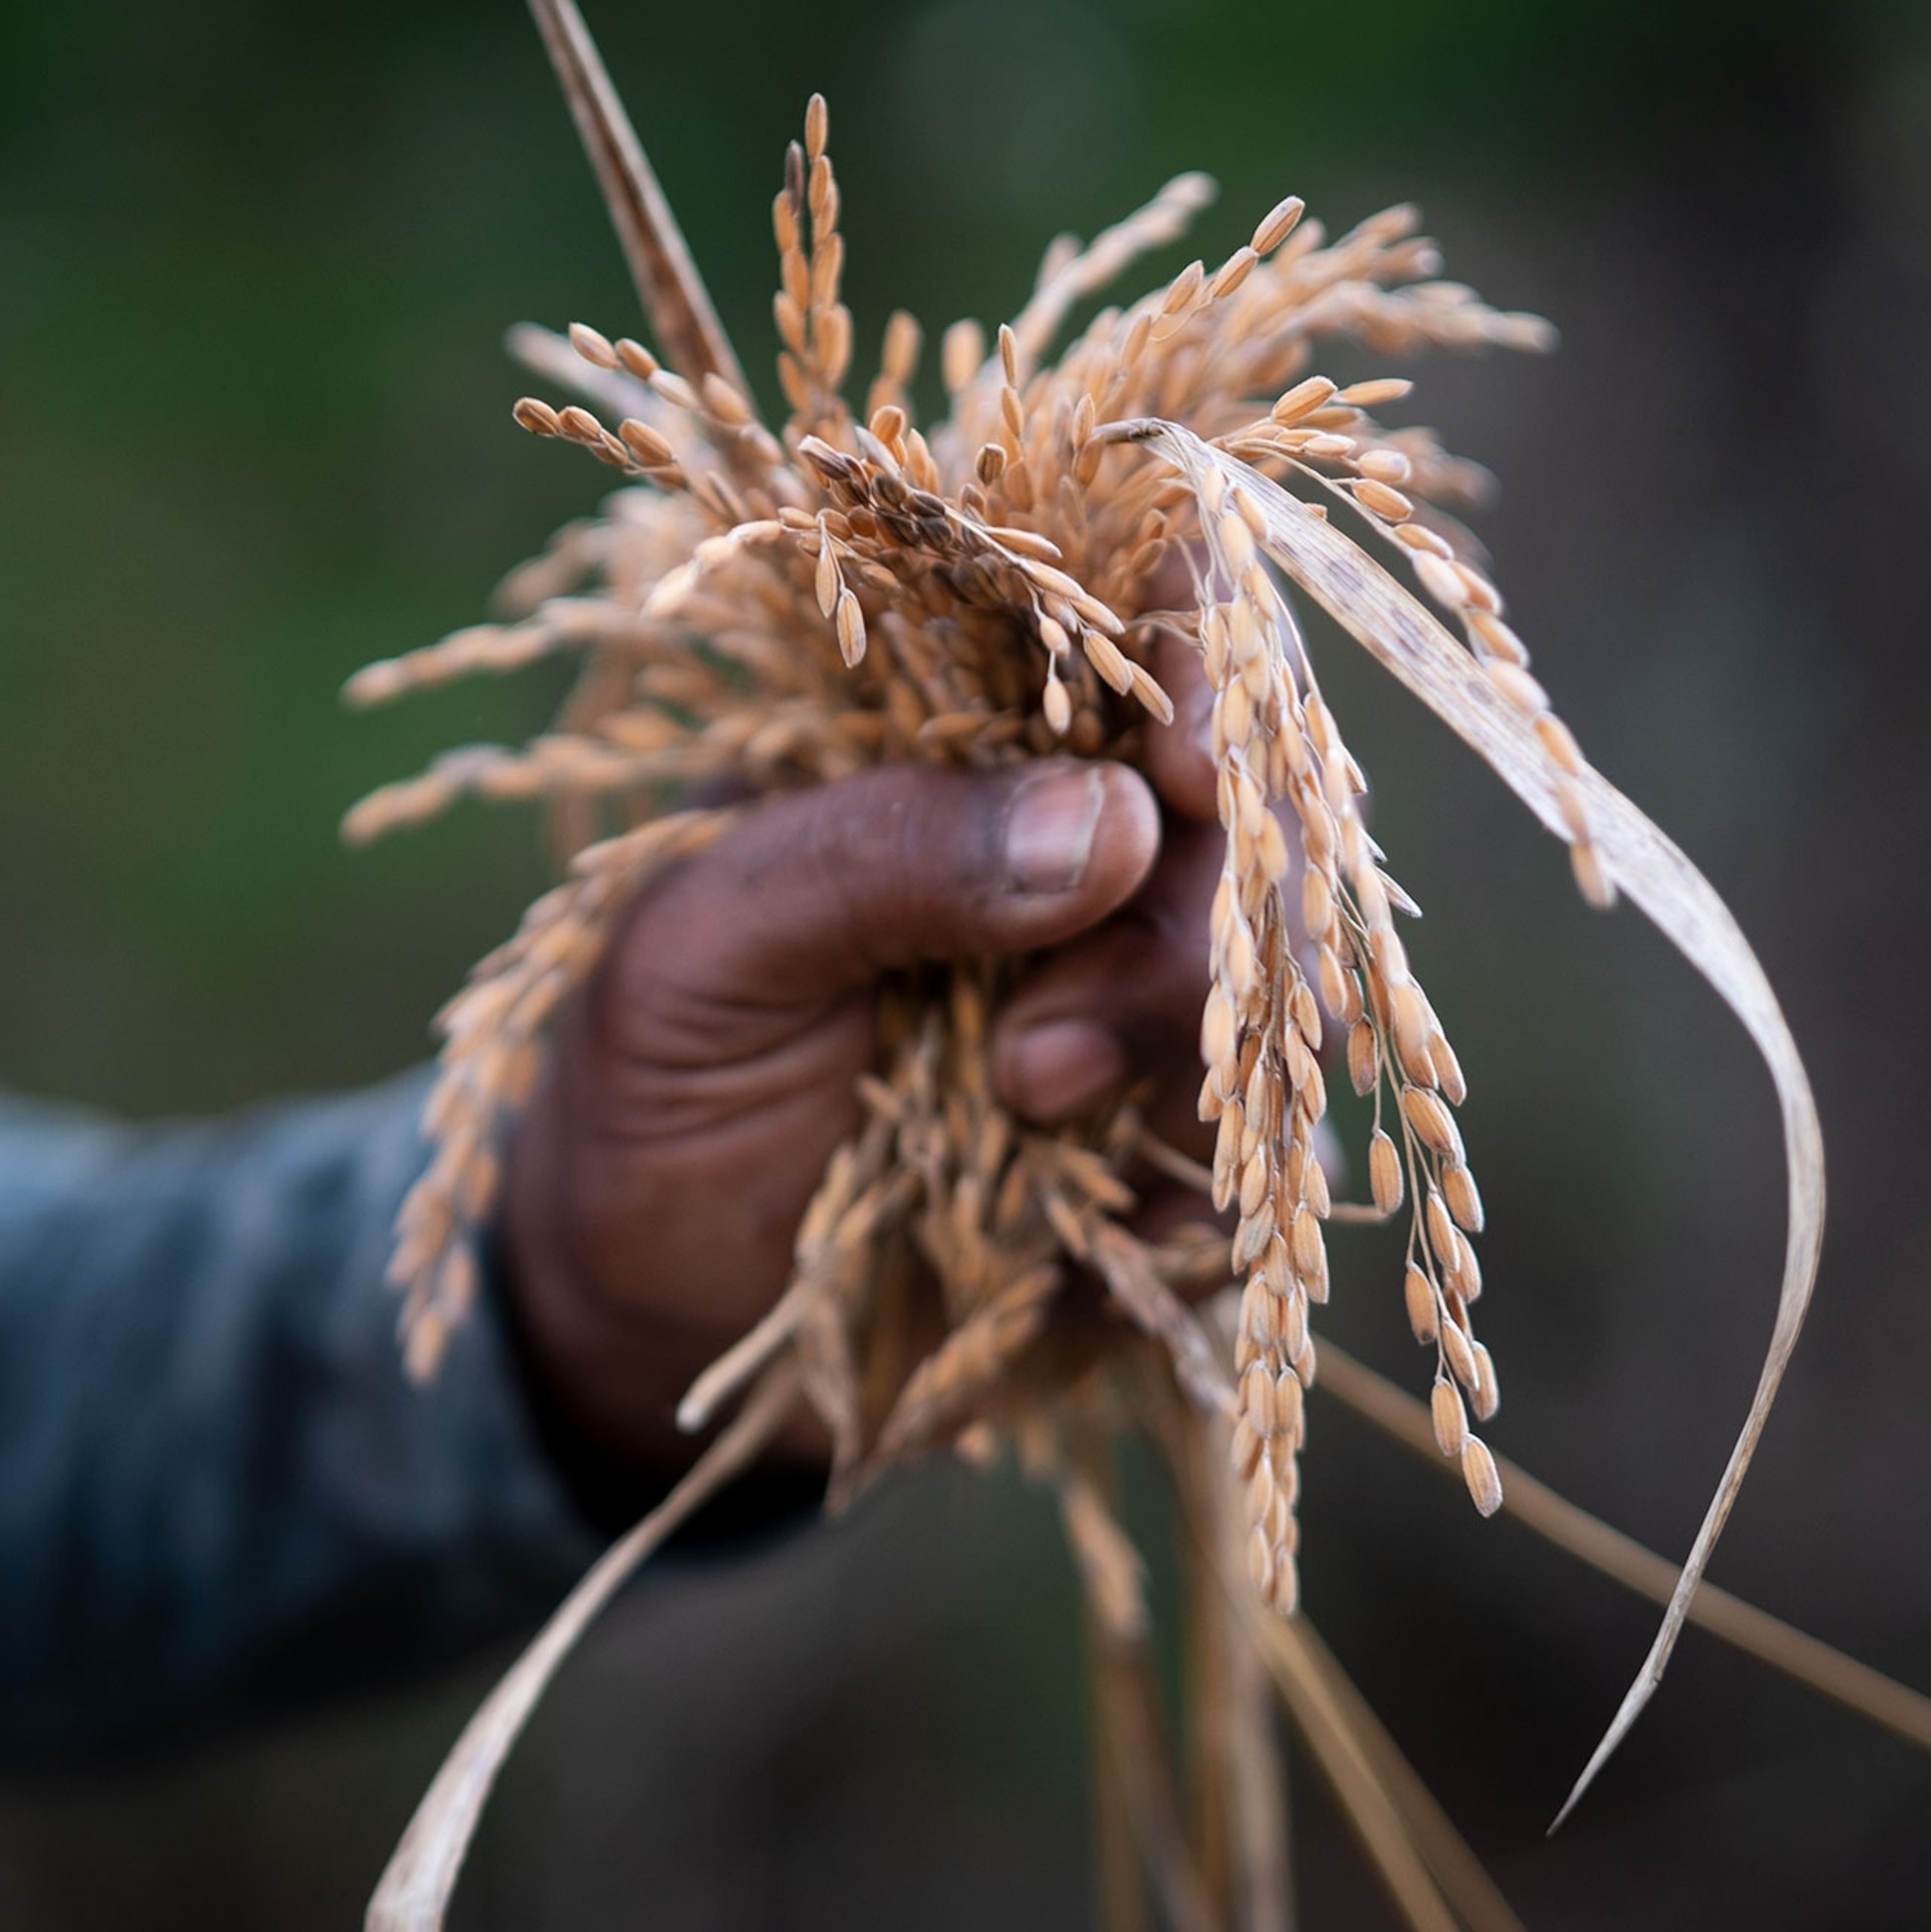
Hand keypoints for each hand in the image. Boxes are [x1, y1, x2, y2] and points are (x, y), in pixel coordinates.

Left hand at [499, 638, 1225, 1472]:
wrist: (650, 1325)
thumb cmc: (648, 1089)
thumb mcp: (703, 947)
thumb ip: (879, 859)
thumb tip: (1113, 820)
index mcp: (951, 728)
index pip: (1127, 607)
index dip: (1202, 651)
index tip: (1191, 763)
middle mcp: (1074, 838)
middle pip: (1255, 788)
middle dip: (1202, 891)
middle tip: (1045, 1024)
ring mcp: (1142, 992)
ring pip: (1282, 958)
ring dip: (1183, 1027)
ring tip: (1022, 1092)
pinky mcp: (1174, 1143)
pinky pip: (1267, 1132)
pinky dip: (1198, 1161)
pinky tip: (1077, 1199)